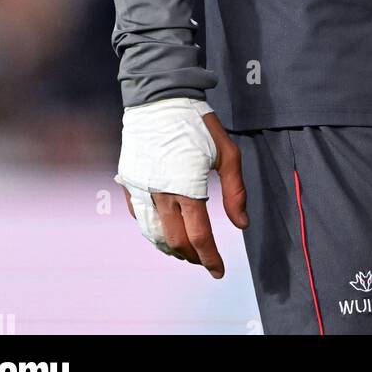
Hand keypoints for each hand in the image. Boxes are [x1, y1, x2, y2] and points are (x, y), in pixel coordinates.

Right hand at [117, 99, 248, 277]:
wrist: (160, 100)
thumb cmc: (198, 125)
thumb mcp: (227, 153)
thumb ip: (235, 190)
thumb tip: (242, 224)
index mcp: (187, 188)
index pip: (199, 237)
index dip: (210, 258)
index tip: (219, 271)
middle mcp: (161, 194)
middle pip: (176, 241)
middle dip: (193, 256)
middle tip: (205, 259)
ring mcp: (141, 189)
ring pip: (153, 235)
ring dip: (171, 248)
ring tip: (187, 251)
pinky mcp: (129, 182)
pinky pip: (140, 218)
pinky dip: (153, 231)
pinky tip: (165, 229)